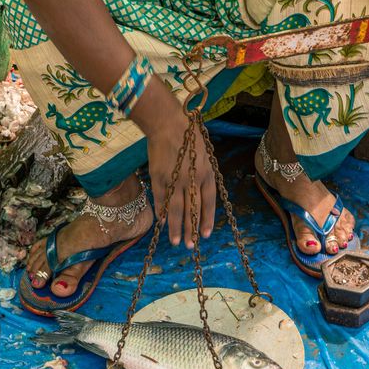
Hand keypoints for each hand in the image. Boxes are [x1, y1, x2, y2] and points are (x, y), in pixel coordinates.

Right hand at [145, 106, 215, 248]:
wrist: (168, 122)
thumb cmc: (187, 134)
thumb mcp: (203, 153)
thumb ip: (201, 172)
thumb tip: (198, 189)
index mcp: (207, 172)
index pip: (209, 201)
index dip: (207, 218)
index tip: (206, 233)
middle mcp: (193, 179)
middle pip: (194, 208)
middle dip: (193, 229)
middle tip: (191, 245)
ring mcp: (176, 179)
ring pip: (178, 208)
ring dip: (178, 227)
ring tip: (177, 243)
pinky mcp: (160, 177)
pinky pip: (161, 198)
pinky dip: (162, 211)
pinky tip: (163, 224)